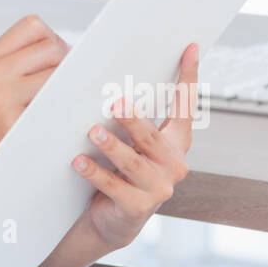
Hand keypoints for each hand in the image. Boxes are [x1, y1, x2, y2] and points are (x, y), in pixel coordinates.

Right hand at [0, 14, 70, 193]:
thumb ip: (20, 62)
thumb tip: (67, 51)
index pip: (32, 26)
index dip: (51, 38)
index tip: (53, 58)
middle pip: (51, 48)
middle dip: (63, 63)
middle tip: (58, 84)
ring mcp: (2, 99)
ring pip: (58, 74)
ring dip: (64, 88)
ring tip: (53, 103)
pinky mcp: (15, 123)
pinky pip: (56, 104)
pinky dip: (61, 110)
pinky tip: (50, 120)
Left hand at [71, 41, 198, 250]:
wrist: (113, 217)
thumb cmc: (120, 169)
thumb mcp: (130, 141)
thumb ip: (129, 119)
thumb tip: (110, 82)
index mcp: (175, 143)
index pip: (185, 107)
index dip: (188, 78)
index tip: (189, 49)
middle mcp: (173, 164)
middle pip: (153, 137)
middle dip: (134, 120)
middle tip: (116, 103)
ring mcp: (158, 188)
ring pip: (133, 162)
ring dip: (112, 146)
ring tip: (92, 132)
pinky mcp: (138, 207)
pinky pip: (114, 186)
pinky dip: (95, 172)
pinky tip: (78, 161)